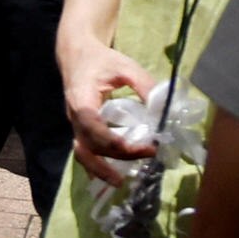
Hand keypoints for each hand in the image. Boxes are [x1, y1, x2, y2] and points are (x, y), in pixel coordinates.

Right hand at [57, 30, 160, 186]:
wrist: (77, 55)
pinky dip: (96, 164)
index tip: (147, 145)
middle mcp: (74, 117)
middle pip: (89, 146)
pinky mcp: (81, 127)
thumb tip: (163, 108)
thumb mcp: (125, 67)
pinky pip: (85, 150)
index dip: (118, 142)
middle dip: (117, 157)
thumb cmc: (100, 60)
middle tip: (148, 156)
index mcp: (82, 101)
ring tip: (118, 182)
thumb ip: (144, 85)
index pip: (94, 129)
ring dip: (99, 169)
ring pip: (82, 153)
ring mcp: (75, 124)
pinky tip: (111, 173)